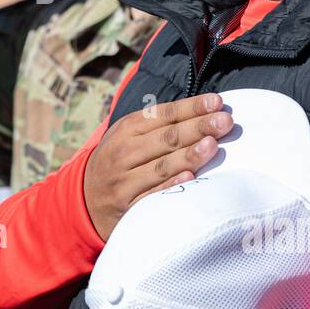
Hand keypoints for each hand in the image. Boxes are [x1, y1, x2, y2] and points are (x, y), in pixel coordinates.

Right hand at [83, 94, 232, 241]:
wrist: (85, 198)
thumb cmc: (118, 160)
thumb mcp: (127, 134)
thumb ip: (158, 124)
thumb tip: (203, 112)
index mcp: (126, 129)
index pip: (164, 114)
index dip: (191, 107)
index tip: (217, 102)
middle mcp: (124, 152)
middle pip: (166, 138)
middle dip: (198, 128)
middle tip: (225, 122)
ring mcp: (125, 180)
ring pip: (162, 166)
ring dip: (189, 155)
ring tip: (213, 145)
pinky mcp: (128, 206)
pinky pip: (153, 195)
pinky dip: (171, 185)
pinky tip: (190, 177)